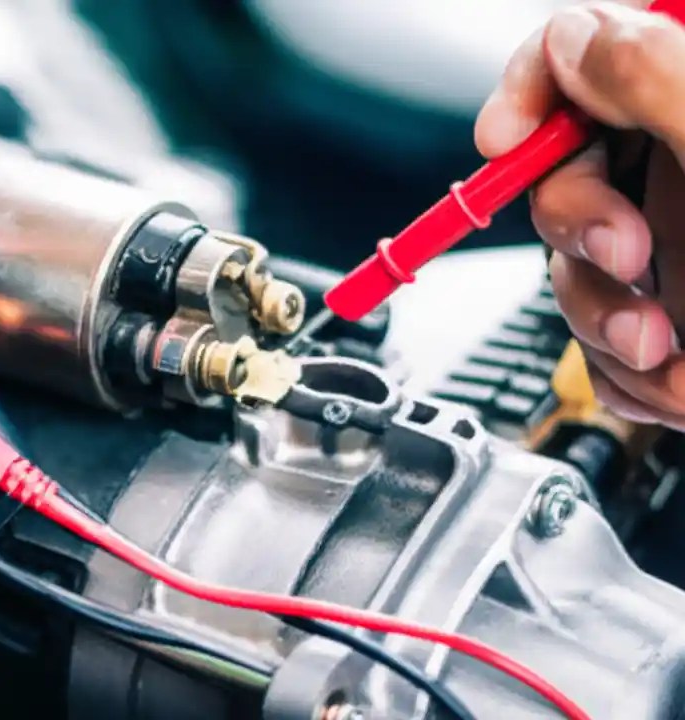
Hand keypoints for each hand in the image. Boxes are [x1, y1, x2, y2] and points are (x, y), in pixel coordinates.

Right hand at [476, 1, 684, 428]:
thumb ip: (660, 80)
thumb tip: (576, 37)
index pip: (602, 42)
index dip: (540, 81)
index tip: (508, 141)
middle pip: (575, 165)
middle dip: (579, 228)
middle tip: (624, 263)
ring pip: (583, 263)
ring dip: (605, 319)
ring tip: (667, 353)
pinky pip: (613, 333)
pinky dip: (632, 372)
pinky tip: (680, 385)